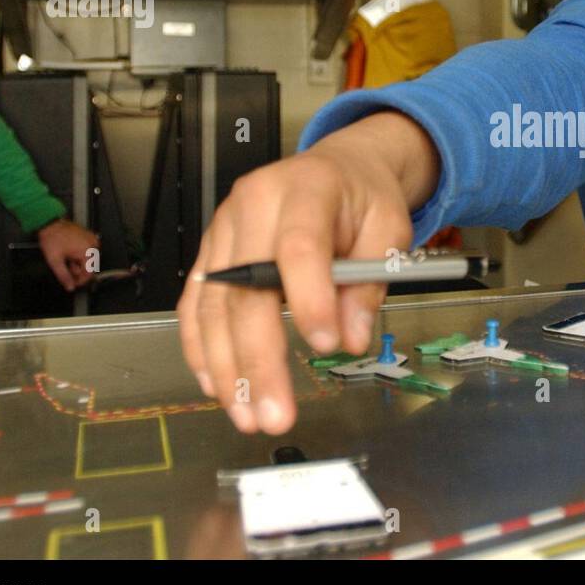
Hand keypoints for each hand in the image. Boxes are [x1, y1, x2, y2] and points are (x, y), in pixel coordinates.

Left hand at [36, 219, 98, 291]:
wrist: (50, 222)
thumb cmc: (52, 238)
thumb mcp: (55, 261)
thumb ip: (64, 276)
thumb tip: (70, 286)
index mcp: (87, 251)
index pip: (89, 273)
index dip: (80, 280)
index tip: (72, 283)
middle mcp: (93, 245)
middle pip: (89, 266)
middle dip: (78, 270)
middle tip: (66, 269)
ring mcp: (91, 239)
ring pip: (88, 259)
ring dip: (78, 263)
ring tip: (66, 260)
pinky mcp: (88, 236)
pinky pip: (87, 250)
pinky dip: (79, 255)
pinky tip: (70, 254)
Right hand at [176, 112, 438, 435]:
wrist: (338, 170)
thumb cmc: (363, 199)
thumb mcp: (388, 230)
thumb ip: (369, 282)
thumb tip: (352, 337)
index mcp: (308, 189)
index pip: (300, 247)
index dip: (310, 298)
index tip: (326, 345)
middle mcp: (254, 205)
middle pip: (246, 288)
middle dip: (259, 358)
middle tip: (276, 414)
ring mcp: (224, 229)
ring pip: (214, 305)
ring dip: (228, 368)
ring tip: (248, 414)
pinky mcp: (210, 252)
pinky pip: (195, 304)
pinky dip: (202, 349)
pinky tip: (217, 385)